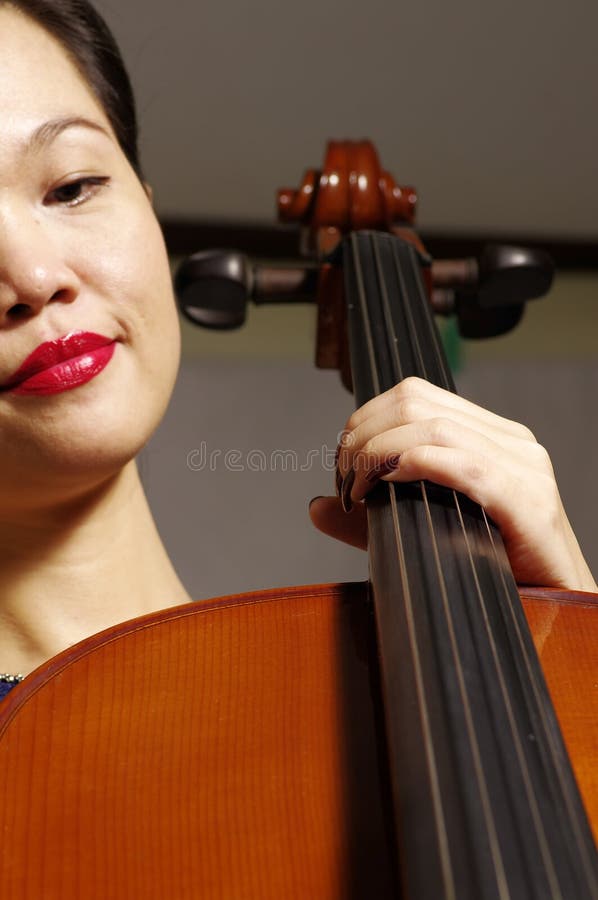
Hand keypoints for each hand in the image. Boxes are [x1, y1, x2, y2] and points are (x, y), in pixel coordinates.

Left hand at [309, 376, 596, 591]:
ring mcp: (523, 466)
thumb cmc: (492, 568)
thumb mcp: (420, 531)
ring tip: (354, 488)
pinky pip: (462, 464)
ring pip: (432, 427)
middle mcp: (510, 440)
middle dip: (361, 435)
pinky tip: (385, 485)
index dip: (365, 419)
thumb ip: (369, 518)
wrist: (558, 606)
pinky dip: (411, 465)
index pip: (414, 395)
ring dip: (377, 452)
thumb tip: (314, 506)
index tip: (343, 460)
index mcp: (491, 436)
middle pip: (415, 402)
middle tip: (342, 477)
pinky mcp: (526, 499)